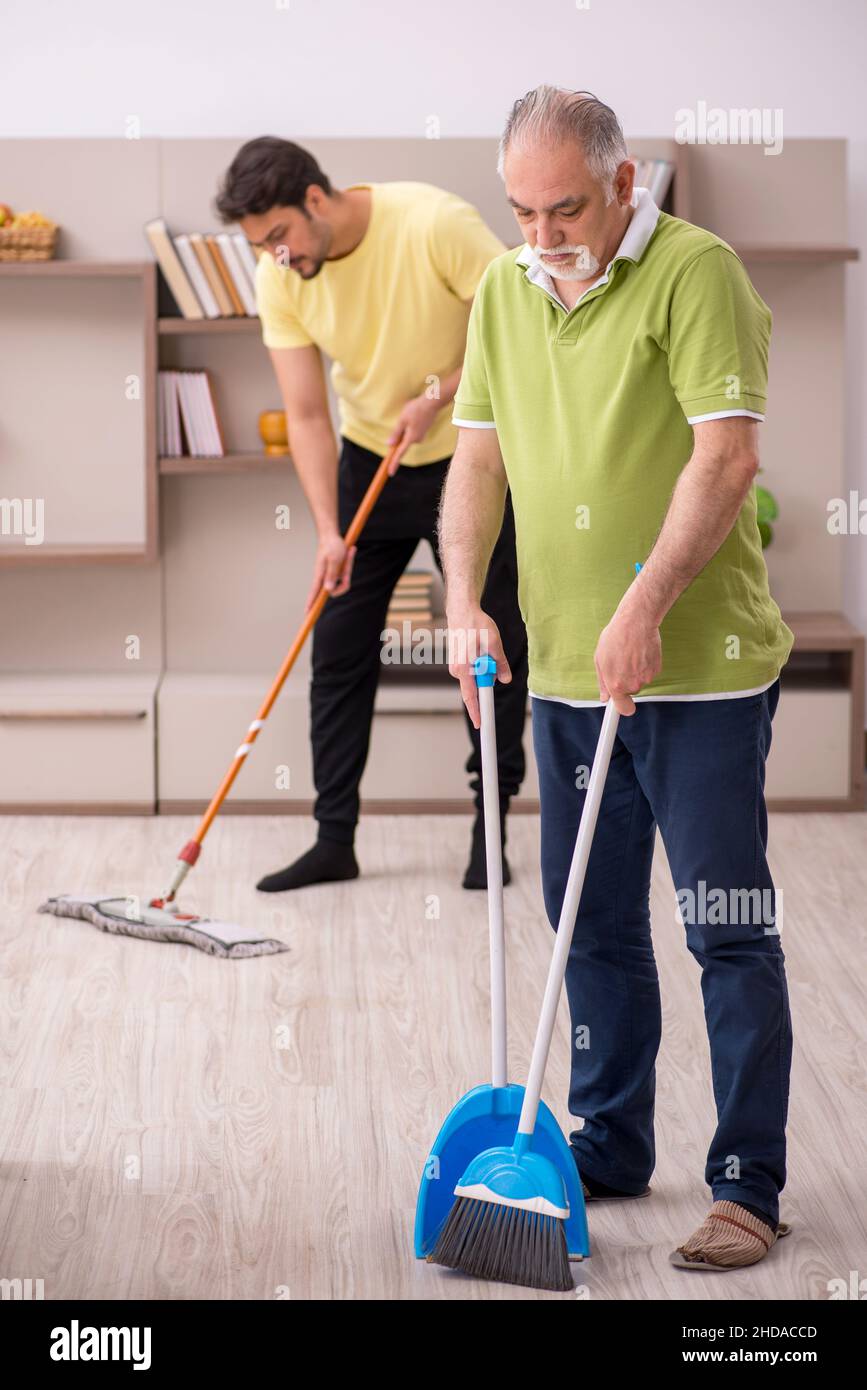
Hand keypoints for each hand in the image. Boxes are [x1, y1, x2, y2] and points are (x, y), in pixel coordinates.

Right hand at [306, 533, 355, 611]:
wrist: (332, 534)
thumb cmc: (332, 545)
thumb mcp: (334, 559)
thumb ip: (331, 575)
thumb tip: (328, 590)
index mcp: (321, 575)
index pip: (314, 593)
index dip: (311, 604)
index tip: (307, 614)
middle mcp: (324, 577)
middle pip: (338, 588)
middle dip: (346, 577)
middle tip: (349, 553)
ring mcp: (330, 574)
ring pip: (343, 580)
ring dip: (349, 567)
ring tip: (349, 551)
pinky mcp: (335, 571)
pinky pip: (345, 573)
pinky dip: (349, 563)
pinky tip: (350, 551)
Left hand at [387, 394, 440, 473]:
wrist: (432, 402)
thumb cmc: (416, 409)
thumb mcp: (402, 420)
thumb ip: (396, 433)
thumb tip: (389, 445)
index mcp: (411, 438)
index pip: (400, 453)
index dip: (394, 463)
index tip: (391, 473)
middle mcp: (417, 440)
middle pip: (403, 442)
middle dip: (399, 434)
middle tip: (404, 418)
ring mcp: (421, 436)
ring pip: (407, 435)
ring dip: (405, 427)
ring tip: (410, 414)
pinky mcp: (423, 431)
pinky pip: (412, 431)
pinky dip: (410, 425)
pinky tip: (414, 415)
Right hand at [446, 606, 510, 727]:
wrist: (461, 610)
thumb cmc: (476, 624)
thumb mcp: (494, 642)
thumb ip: (500, 663)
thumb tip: (505, 679)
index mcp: (463, 668)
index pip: (471, 697)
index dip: (478, 712)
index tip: (481, 726)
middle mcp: (457, 671)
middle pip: (477, 687)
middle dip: (489, 679)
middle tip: (492, 655)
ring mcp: (457, 668)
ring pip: (477, 678)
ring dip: (486, 668)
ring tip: (485, 646)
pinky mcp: (460, 664)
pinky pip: (474, 672)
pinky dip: (482, 664)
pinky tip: (481, 647)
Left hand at [594, 604, 661, 714]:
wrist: (636, 622)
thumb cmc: (615, 638)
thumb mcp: (600, 660)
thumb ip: (602, 682)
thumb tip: (605, 697)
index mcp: (616, 684)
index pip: (623, 709)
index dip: (622, 708)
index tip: (621, 709)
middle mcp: (633, 684)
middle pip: (630, 691)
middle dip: (626, 681)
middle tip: (621, 662)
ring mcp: (646, 677)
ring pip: (640, 680)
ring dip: (635, 671)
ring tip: (629, 653)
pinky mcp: (657, 669)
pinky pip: (649, 672)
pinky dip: (645, 664)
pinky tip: (640, 651)